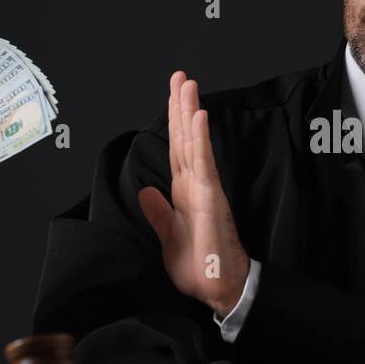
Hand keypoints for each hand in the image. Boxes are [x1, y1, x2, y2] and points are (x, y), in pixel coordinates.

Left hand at [137, 71, 248, 315]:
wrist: (218, 288)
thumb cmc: (199, 267)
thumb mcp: (168, 238)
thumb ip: (158, 213)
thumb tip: (146, 191)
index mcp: (184, 192)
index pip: (176, 150)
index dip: (174, 123)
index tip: (173, 96)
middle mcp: (195, 185)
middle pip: (184, 138)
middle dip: (181, 106)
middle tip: (180, 76)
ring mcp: (205, 189)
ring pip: (193, 143)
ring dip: (189, 112)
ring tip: (188, 83)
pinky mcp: (211, 198)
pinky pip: (204, 163)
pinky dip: (200, 139)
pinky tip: (198, 116)